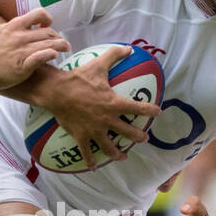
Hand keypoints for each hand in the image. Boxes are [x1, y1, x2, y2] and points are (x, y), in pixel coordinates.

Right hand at [0, 8, 70, 92]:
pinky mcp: (23, 66)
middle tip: (62, 42)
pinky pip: (42, 57)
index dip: (47, 18)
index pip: (38, 14)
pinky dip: (51, 54)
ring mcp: (22, 51)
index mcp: (14, 26)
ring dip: (61, 45)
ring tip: (66, 48)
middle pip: (48, 31)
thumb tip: (25, 24)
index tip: (49, 25)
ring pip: (49, 43)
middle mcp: (19, 36)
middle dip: (58, 36)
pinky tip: (55, 55)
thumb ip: (13, 28)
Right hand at [37, 44, 160, 167]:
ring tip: (123, 157)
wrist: (57, 91)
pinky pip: (87, 152)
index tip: (158, 112)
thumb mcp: (99, 64)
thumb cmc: (79, 78)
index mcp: (114, 103)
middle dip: (139, 137)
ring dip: (118, 154)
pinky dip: (90, 161)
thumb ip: (115, 55)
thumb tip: (129, 48)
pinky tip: (94, 167)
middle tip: (144, 138)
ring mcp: (94, 130)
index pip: (139, 108)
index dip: (151, 110)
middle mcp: (107, 119)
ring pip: (109, 147)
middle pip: (128, 132)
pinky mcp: (81, 136)